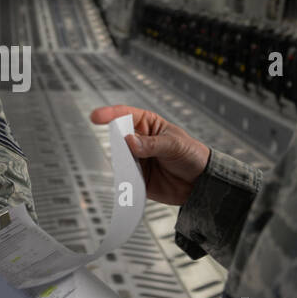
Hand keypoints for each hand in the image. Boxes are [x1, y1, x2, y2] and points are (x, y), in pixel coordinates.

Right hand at [91, 105, 210, 205]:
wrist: (200, 183)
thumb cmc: (191, 155)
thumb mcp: (174, 144)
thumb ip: (151, 144)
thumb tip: (129, 141)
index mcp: (148, 125)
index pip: (125, 115)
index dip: (110, 114)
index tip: (96, 116)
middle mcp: (139, 141)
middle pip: (118, 137)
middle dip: (117, 141)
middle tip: (124, 148)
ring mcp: (137, 159)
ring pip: (119, 157)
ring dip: (121, 161)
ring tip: (132, 165)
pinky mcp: (137, 177)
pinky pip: (125, 176)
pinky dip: (124, 178)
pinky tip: (129, 178)